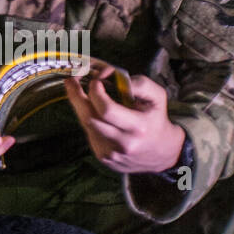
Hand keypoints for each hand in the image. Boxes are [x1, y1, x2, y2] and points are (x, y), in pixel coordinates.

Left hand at [64, 69, 184, 174]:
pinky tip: (92, 110)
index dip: (96, 92)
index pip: (107, 110)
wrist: (161, 153)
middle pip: (89, 118)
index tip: (96, 80)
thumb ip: (140, 84)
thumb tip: (113, 76)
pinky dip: (88, 119)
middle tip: (71, 80)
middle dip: (76, 96)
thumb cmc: (156, 119)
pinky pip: (89, 134)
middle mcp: (122, 143)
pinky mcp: (103, 157)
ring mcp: (111, 153)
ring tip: (75, 89)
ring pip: (85, 125)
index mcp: (138, 127)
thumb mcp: (158, 97)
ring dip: (79, 105)